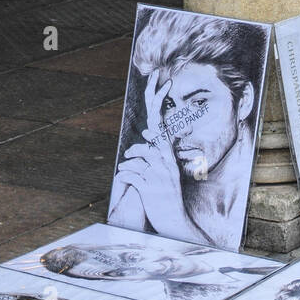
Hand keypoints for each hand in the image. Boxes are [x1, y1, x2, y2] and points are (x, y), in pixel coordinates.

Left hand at [112, 74, 200, 242]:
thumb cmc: (166, 193)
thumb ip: (155, 149)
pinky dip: (125, 177)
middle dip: (139, 146)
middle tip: (141, 146)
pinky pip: (129, 174)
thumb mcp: (164, 168)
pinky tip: (129, 183)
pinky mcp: (149, 187)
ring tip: (133, 176)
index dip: (158, 100)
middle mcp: (165, 161)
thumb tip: (145, 132)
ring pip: (135, 157)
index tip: (159, 80)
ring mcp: (158, 174)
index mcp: (168, 154)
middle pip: (146, 141)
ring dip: (129, 166)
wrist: (175, 220)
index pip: (162, 123)